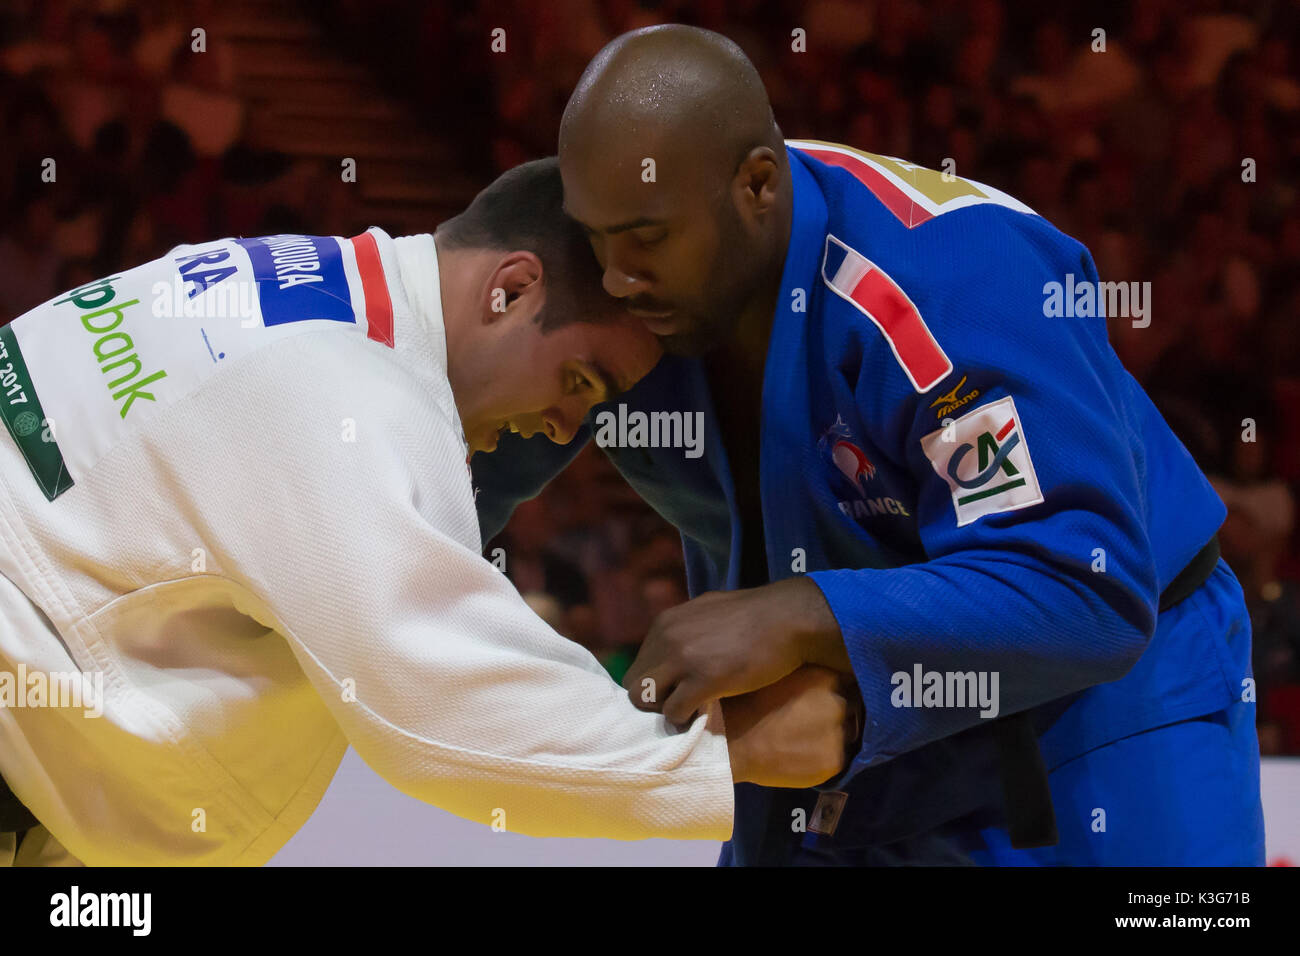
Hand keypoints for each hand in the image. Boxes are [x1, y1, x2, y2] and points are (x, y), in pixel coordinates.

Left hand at [624, 577, 851, 725]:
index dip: (654, 685)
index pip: (637, 666)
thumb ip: (686, 630)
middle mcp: (667, 638)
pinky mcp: (704, 680)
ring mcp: (683, 659)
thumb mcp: (709, 612)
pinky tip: (704, 714)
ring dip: (665, 711)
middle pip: (634, 686)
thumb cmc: (756, 616)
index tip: (673, 693)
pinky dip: (685, 720)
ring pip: (645, 701)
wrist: (789, 618)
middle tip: (680, 706)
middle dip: (653, 702)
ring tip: (690, 711)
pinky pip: (674, 713)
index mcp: (666, 623)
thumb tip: (676, 648)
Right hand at [723, 665, 862, 788]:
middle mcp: (838, 701)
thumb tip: (827, 678)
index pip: (846, 682)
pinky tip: (802, 755)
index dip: (834, 691)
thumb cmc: (747, 703)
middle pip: (851, 707)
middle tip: (811, 722)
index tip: (819, 699)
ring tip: (805, 740)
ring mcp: (838, 732)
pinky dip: (825, 757)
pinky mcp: (834, 761)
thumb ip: (808, 676)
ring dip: (834, 735)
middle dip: (836, 713)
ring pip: (847, 734)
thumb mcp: (780, 674)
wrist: (731, 742)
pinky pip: (840, 758)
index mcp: (825, 675)